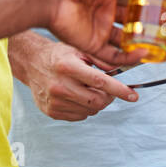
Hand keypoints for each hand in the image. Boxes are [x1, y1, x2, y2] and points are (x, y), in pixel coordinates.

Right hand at [19, 39, 139, 121]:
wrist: (32, 64)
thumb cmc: (59, 55)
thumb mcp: (78, 50)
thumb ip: (100, 60)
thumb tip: (124, 69)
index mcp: (68, 67)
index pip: (100, 82)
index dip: (120, 90)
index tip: (133, 96)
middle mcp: (59, 86)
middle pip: (97, 101)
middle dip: (109, 97)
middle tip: (110, 91)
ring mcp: (54, 101)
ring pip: (90, 110)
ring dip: (97, 102)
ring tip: (89, 89)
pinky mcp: (51, 112)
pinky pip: (79, 116)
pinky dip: (85, 108)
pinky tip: (78, 96)